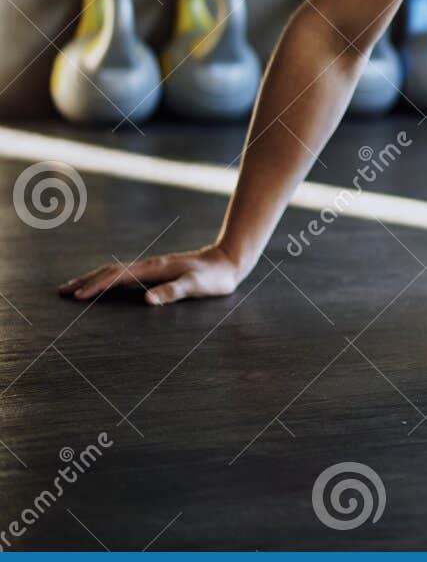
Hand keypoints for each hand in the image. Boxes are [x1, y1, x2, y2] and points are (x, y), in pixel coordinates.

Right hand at [58, 243, 253, 306]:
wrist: (229, 261)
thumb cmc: (215, 277)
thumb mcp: (197, 286)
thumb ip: (174, 292)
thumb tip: (147, 300)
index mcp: (154, 269)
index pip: (118, 277)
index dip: (97, 286)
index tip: (77, 296)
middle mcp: (150, 265)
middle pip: (110, 271)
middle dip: (86, 281)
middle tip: (62, 291)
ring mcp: (152, 267)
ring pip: (116, 271)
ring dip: (94, 279)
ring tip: (74, 288)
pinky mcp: (156, 271)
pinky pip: (125, 274)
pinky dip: (108, 279)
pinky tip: (104, 286)